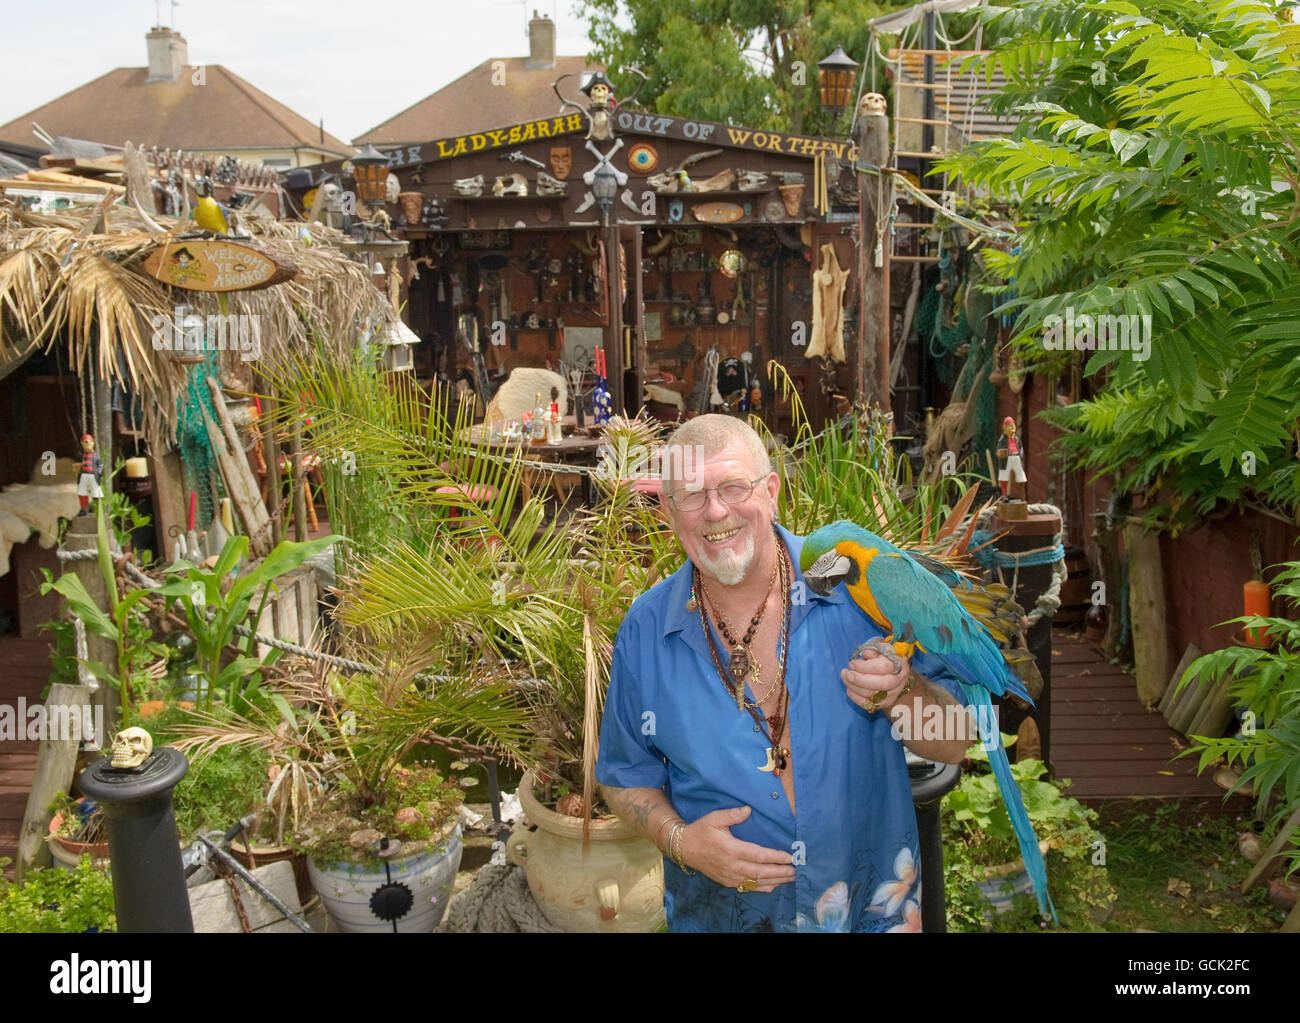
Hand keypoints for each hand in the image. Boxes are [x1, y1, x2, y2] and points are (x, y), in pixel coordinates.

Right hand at [679, 806, 795, 892]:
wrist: (684, 848)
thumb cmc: (701, 831)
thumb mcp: (715, 818)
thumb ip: (732, 814)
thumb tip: (749, 809)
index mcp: (731, 849)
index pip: (759, 855)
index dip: (776, 857)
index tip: (790, 857)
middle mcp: (732, 866)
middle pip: (761, 871)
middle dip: (780, 872)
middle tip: (796, 870)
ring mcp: (730, 876)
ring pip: (756, 882)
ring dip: (775, 881)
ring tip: (790, 878)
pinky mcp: (727, 882)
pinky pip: (748, 887)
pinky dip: (762, 888)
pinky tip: (773, 886)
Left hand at [841, 646, 910, 711]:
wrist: (896, 674)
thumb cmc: (885, 658)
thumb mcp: (881, 649)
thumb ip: (873, 650)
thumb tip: (865, 654)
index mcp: (899, 665)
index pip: (883, 667)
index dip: (864, 666)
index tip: (852, 663)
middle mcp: (898, 681)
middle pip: (880, 684)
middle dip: (858, 679)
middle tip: (846, 673)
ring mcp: (892, 694)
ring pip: (872, 695)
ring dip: (853, 687)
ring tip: (845, 677)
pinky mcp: (884, 703)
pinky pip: (867, 704)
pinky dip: (854, 696)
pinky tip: (849, 687)